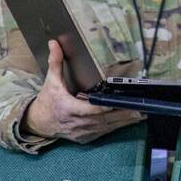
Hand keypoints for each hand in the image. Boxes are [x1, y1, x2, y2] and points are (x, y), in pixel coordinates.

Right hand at [23, 39, 142, 143]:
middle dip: (121, 114)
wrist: (39, 124)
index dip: (102, 108)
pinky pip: (103, 133)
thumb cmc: (48, 101)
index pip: (88, 109)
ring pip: (106, 128)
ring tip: (141, 114)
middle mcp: (76, 122)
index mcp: (68, 108)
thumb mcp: (50, 81)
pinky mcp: (85, 138)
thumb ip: (55, 62)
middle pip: (103, 119)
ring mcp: (82, 132)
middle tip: (139, 107)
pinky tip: (131, 121)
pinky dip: (117, 127)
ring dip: (124, 121)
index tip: (115, 103)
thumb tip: (54, 42)